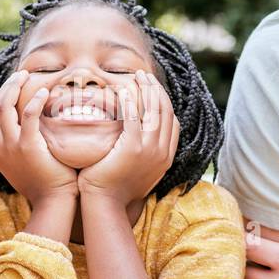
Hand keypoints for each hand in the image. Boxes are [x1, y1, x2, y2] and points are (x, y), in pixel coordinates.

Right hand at [0, 69, 78, 205]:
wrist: (54, 204)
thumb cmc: (49, 186)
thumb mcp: (29, 167)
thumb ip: (25, 150)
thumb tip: (35, 133)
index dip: (1, 99)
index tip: (15, 87)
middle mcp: (0, 149)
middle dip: (6, 87)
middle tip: (21, 74)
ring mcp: (11, 147)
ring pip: (4, 107)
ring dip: (15, 87)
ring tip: (27, 75)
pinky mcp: (27, 146)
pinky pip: (28, 115)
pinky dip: (34, 100)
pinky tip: (44, 92)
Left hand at [77, 70, 177, 203]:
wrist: (106, 204)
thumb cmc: (116, 187)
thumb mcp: (140, 170)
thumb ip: (146, 153)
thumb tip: (145, 137)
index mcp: (166, 157)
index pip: (173, 121)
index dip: (164, 100)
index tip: (153, 88)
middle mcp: (162, 152)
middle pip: (165, 111)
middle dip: (156, 89)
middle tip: (144, 75)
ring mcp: (149, 150)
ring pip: (153, 110)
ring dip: (145, 89)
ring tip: (136, 75)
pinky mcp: (132, 148)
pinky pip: (133, 117)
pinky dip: (130, 101)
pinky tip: (123, 90)